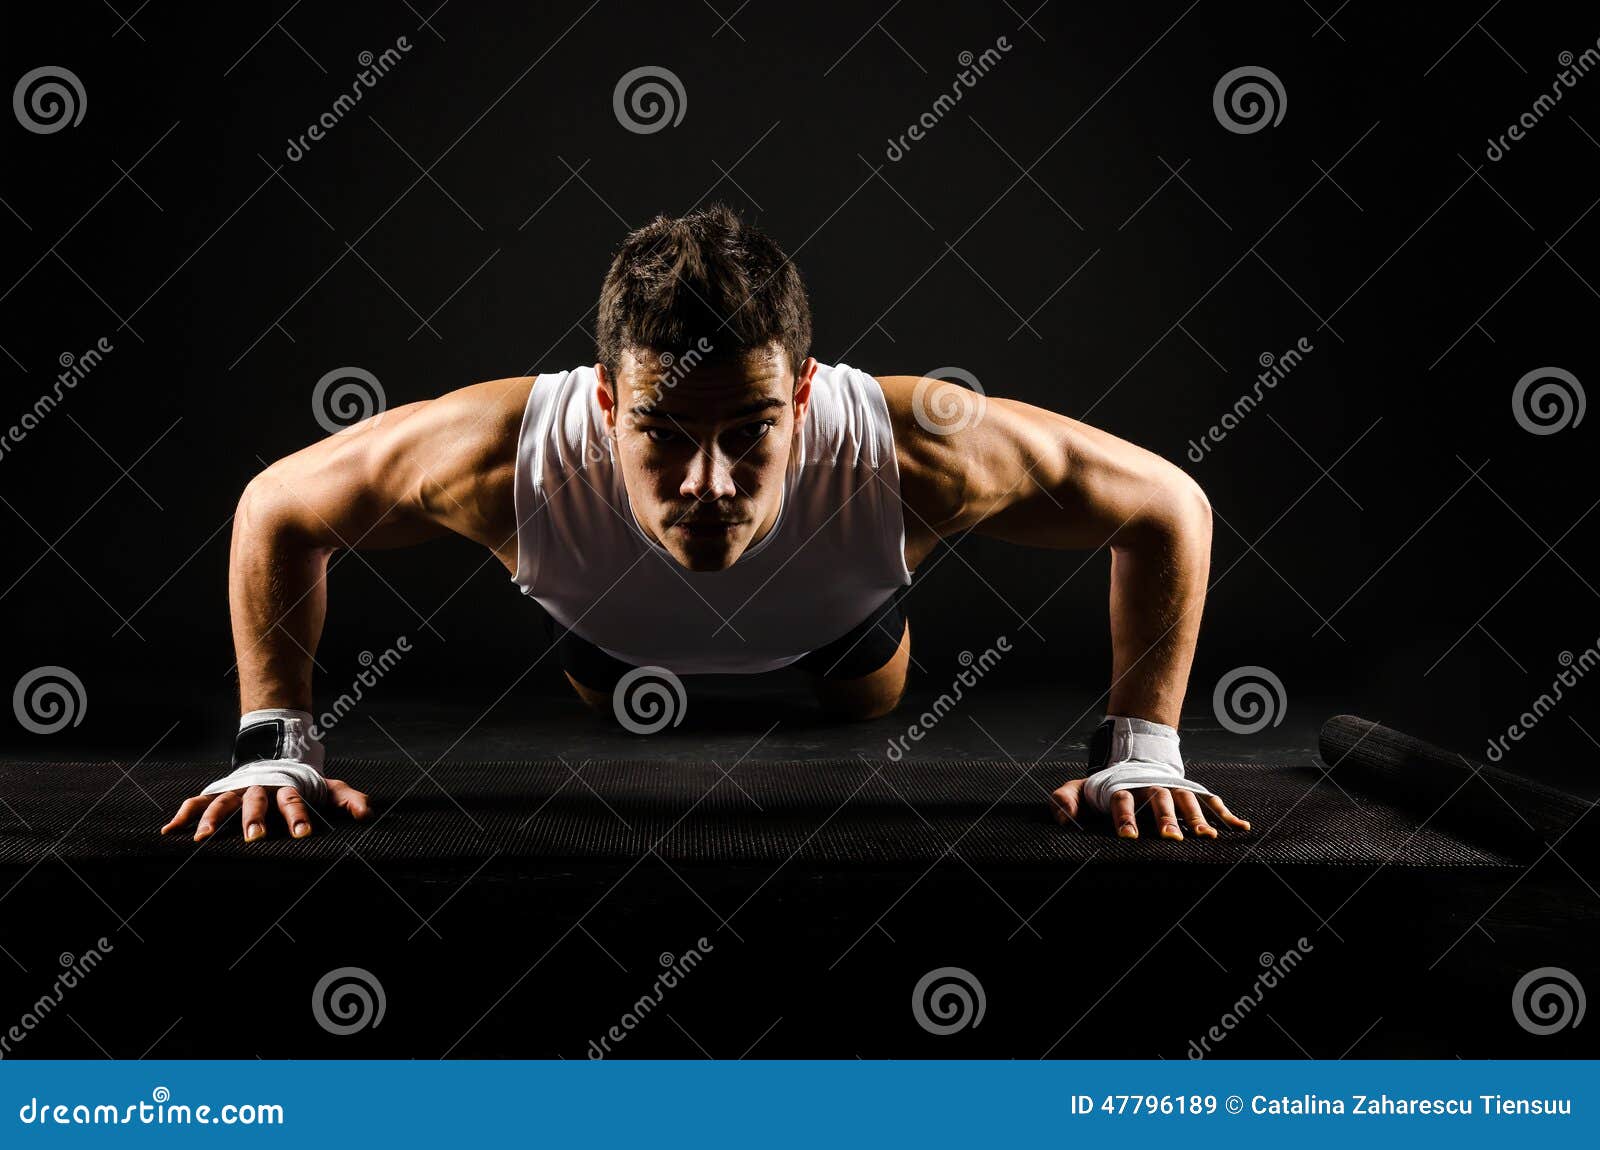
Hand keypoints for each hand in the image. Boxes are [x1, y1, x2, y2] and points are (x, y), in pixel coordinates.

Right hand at [160, 778, 370, 841]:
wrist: (277, 752)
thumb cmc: (305, 780)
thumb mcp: (329, 786)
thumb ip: (348, 799)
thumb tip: (367, 814)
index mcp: (287, 787)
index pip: (294, 801)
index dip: (298, 816)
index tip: (303, 834)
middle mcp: (259, 788)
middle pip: (256, 802)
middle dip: (254, 819)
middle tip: (254, 837)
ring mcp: (237, 789)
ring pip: (223, 802)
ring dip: (212, 820)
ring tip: (203, 840)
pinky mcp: (220, 792)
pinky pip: (198, 802)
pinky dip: (184, 815)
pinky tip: (169, 832)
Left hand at [1050, 779, 1248, 840]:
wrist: (1132, 760)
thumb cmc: (1104, 786)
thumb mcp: (1080, 788)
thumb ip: (1065, 799)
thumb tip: (1063, 820)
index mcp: (1124, 787)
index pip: (1123, 800)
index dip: (1125, 817)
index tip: (1127, 836)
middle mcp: (1152, 788)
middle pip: (1159, 800)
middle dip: (1165, 819)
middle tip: (1170, 838)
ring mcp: (1174, 789)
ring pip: (1188, 801)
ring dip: (1197, 819)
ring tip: (1207, 837)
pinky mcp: (1191, 793)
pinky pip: (1212, 802)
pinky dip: (1226, 814)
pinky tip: (1241, 828)